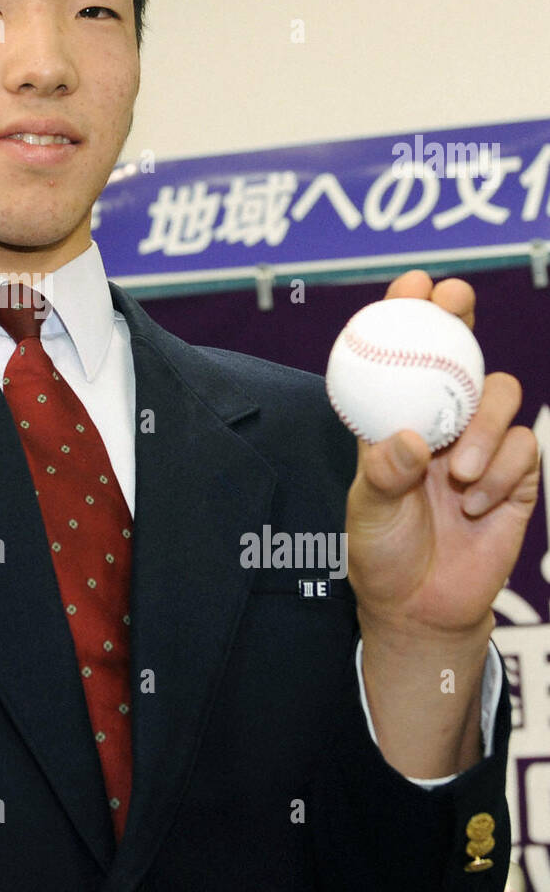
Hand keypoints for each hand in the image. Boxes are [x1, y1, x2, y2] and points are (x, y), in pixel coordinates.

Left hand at [345, 270, 539, 641]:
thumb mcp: (367, 512)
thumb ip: (383, 474)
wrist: (422, 606)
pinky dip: (500, 472)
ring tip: (456, 474)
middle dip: (461, 318)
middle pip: (462, 353)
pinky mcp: (518, 476)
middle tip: (455, 304)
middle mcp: (443, 422)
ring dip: (483, 428)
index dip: (411, 313)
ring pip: (502, 394)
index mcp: (397, 418)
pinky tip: (474, 504)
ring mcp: (484, 445)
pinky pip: (525, 449)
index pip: (404, 355)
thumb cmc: (383, 552)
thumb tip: (409, 438)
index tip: (414, 284)